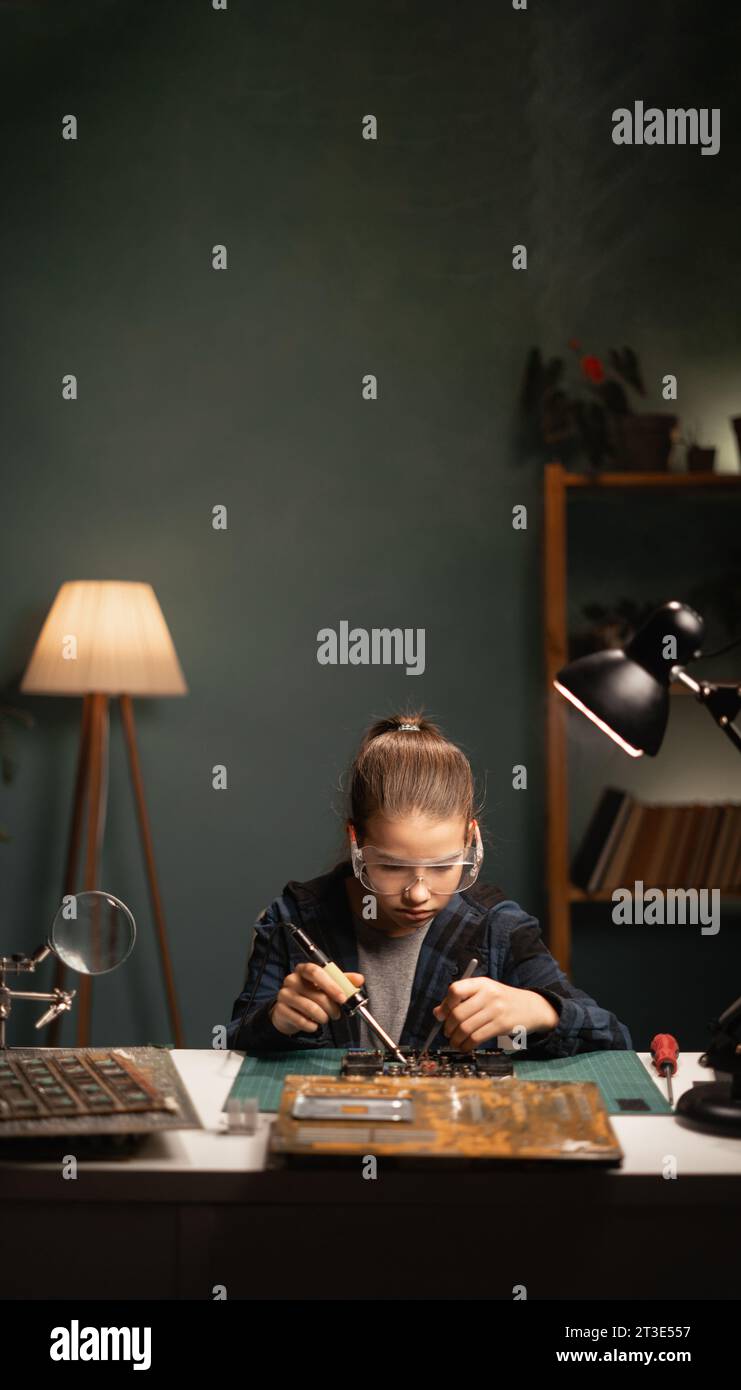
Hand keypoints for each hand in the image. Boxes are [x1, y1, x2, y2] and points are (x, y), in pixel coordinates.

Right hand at [270, 962, 364, 1035]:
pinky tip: (313, 1024)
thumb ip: (343, 981)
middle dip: (331, 1007)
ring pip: (310, 1008)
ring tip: (325, 1018)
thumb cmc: (309, 994)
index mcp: (304, 969)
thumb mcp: (326, 985)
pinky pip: (301, 1021)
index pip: (316, 972)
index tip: (342, 998)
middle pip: (316, 994)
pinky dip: (312, 1026)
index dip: (331, 985)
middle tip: (337, 1014)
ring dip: (323, 1017)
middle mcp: (292, 979)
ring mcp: (284, 994)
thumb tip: (359, 979)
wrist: (289, 1010)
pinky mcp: (280, 1010)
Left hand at [432, 977, 558, 1051]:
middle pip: (458, 1013)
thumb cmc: (501, 1000)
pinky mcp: (501, 1025)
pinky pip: (477, 1038)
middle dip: (448, 1027)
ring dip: (455, 1039)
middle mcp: (488, 994)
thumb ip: (461, 1000)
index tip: (442, 1015)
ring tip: (454, 1042)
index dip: (445, 1004)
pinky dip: (466, 1045)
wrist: (532, 1007)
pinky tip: (465, 1047)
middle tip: (447, 1033)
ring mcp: (496, 1010)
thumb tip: (438, 1013)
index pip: (455, 990)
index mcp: (481, 983)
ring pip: (465, 1028)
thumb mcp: (483, 993)